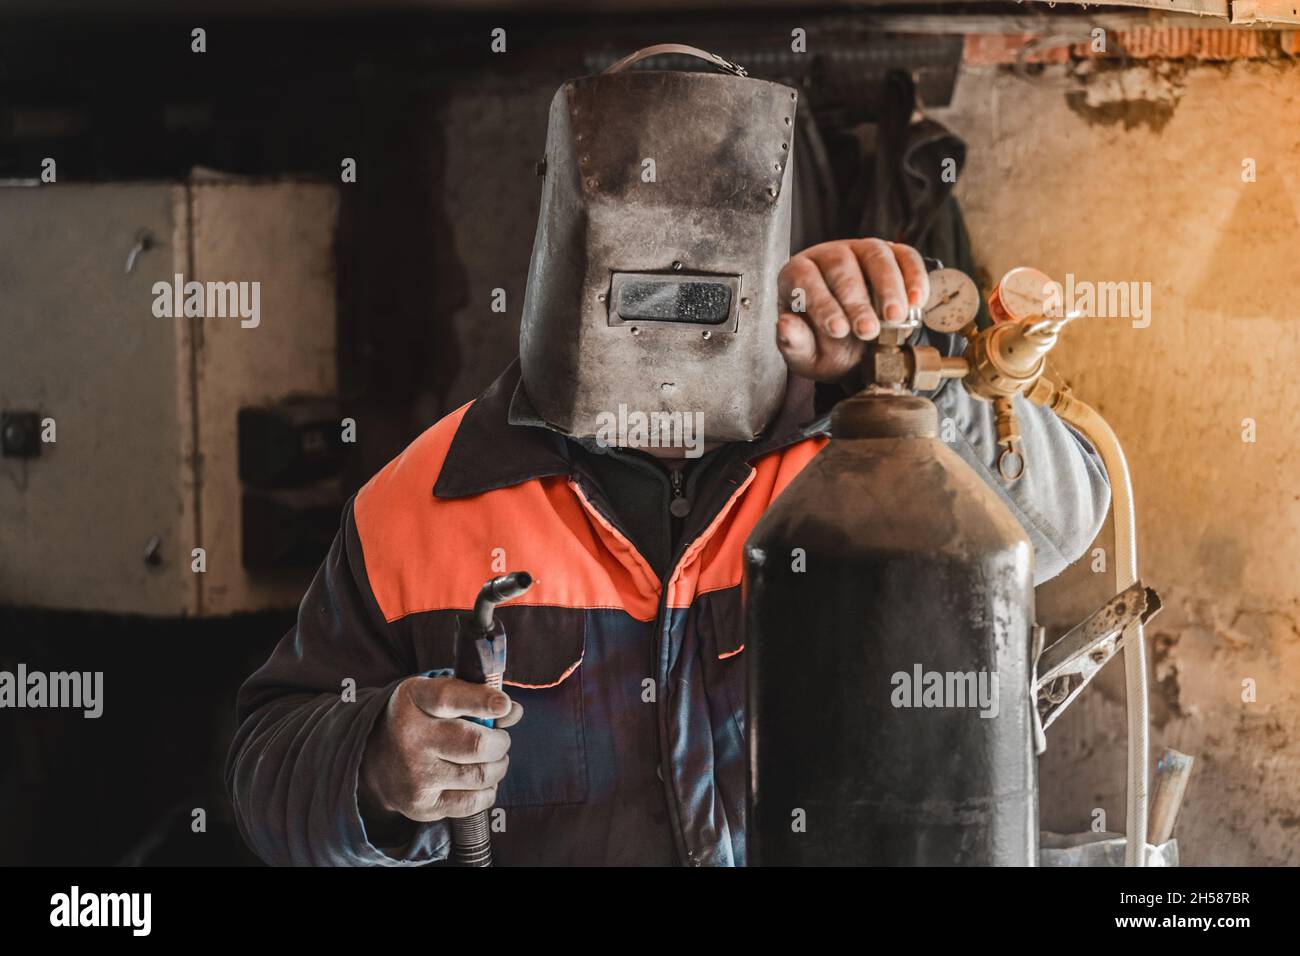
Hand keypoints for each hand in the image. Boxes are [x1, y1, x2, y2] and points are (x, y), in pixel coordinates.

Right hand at [359, 676, 522, 827]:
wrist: (376, 759)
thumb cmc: (421, 720)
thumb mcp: (439, 695)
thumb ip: (476, 696)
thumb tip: (512, 711)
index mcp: (415, 700)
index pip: (449, 698)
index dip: (481, 701)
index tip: (503, 705)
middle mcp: (411, 737)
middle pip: (476, 744)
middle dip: (500, 742)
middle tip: (499, 740)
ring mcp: (415, 774)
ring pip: (480, 775)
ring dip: (497, 767)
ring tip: (492, 760)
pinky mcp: (421, 804)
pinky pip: (472, 802)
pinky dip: (487, 791)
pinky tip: (480, 781)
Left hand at [776, 238, 929, 384]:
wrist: (858, 349)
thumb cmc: (826, 347)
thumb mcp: (806, 355)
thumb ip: (795, 343)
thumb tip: (784, 326)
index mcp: (797, 275)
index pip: (805, 280)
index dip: (822, 304)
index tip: (838, 331)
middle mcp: (828, 256)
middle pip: (842, 267)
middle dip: (857, 301)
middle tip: (869, 331)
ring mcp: (861, 250)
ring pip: (876, 255)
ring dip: (888, 287)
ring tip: (896, 318)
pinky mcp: (892, 254)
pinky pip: (906, 256)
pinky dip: (914, 277)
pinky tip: (917, 302)